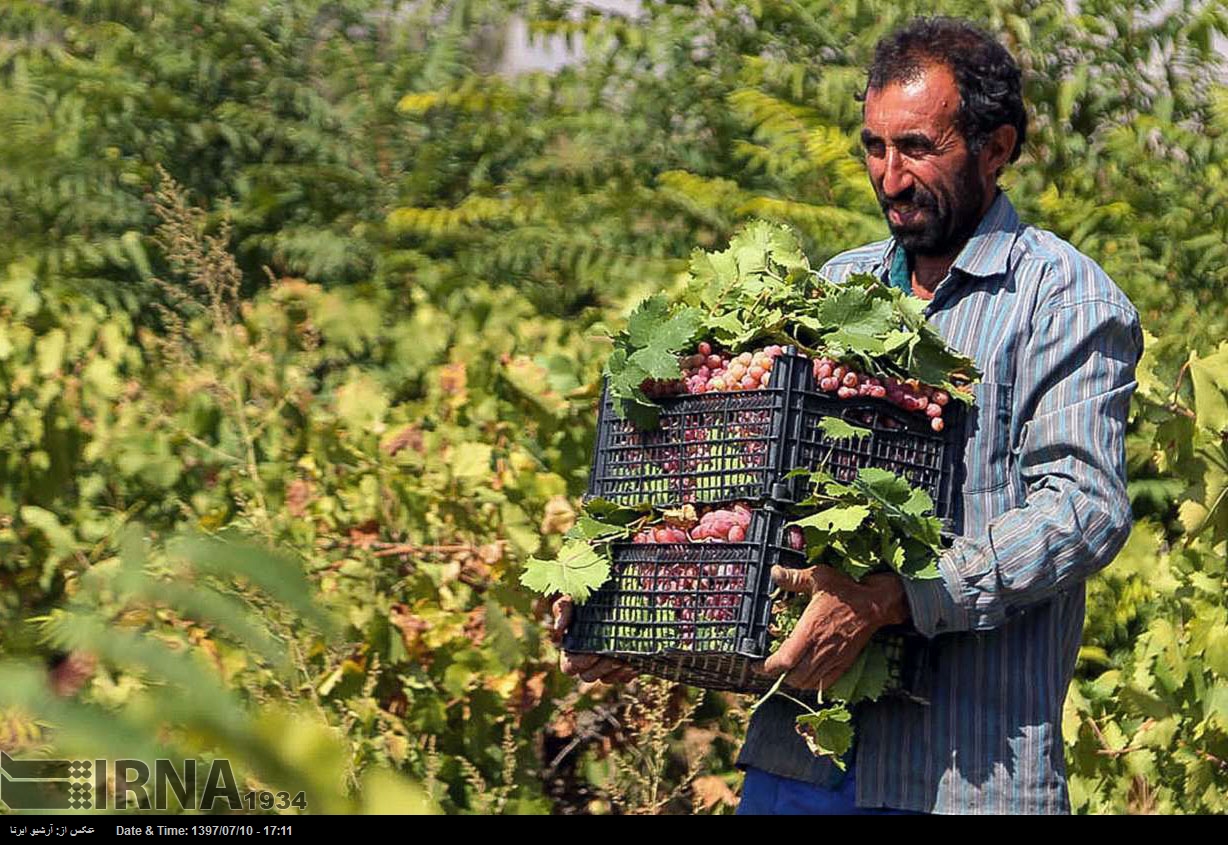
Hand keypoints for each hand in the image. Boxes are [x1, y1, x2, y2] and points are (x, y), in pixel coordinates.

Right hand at [551, 595, 637, 684]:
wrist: (619, 588)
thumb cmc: (591, 593)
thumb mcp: (575, 596)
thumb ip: (563, 608)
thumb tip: (559, 630)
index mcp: (572, 648)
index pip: (569, 668)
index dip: (580, 664)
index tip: (593, 653)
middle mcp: (587, 660)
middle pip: (588, 677)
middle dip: (600, 669)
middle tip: (613, 657)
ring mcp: (605, 664)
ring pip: (606, 679)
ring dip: (615, 672)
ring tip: (626, 659)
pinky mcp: (622, 664)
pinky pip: (623, 678)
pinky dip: (628, 673)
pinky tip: (635, 663)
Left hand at [757, 566, 908, 690]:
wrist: (876, 603)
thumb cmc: (846, 590)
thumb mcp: (818, 577)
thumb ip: (794, 578)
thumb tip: (774, 572)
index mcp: (810, 630)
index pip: (784, 661)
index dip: (767, 667)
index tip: (756, 664)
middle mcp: (821, 649)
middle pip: (794, 677)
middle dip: (778, 676)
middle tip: (769, 667)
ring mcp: (834, 658)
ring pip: (809, 682)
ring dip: (794, 681)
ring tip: (786, 671)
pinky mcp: (845, 662)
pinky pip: (826, 683)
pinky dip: (813, 684)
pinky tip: (807, 676)